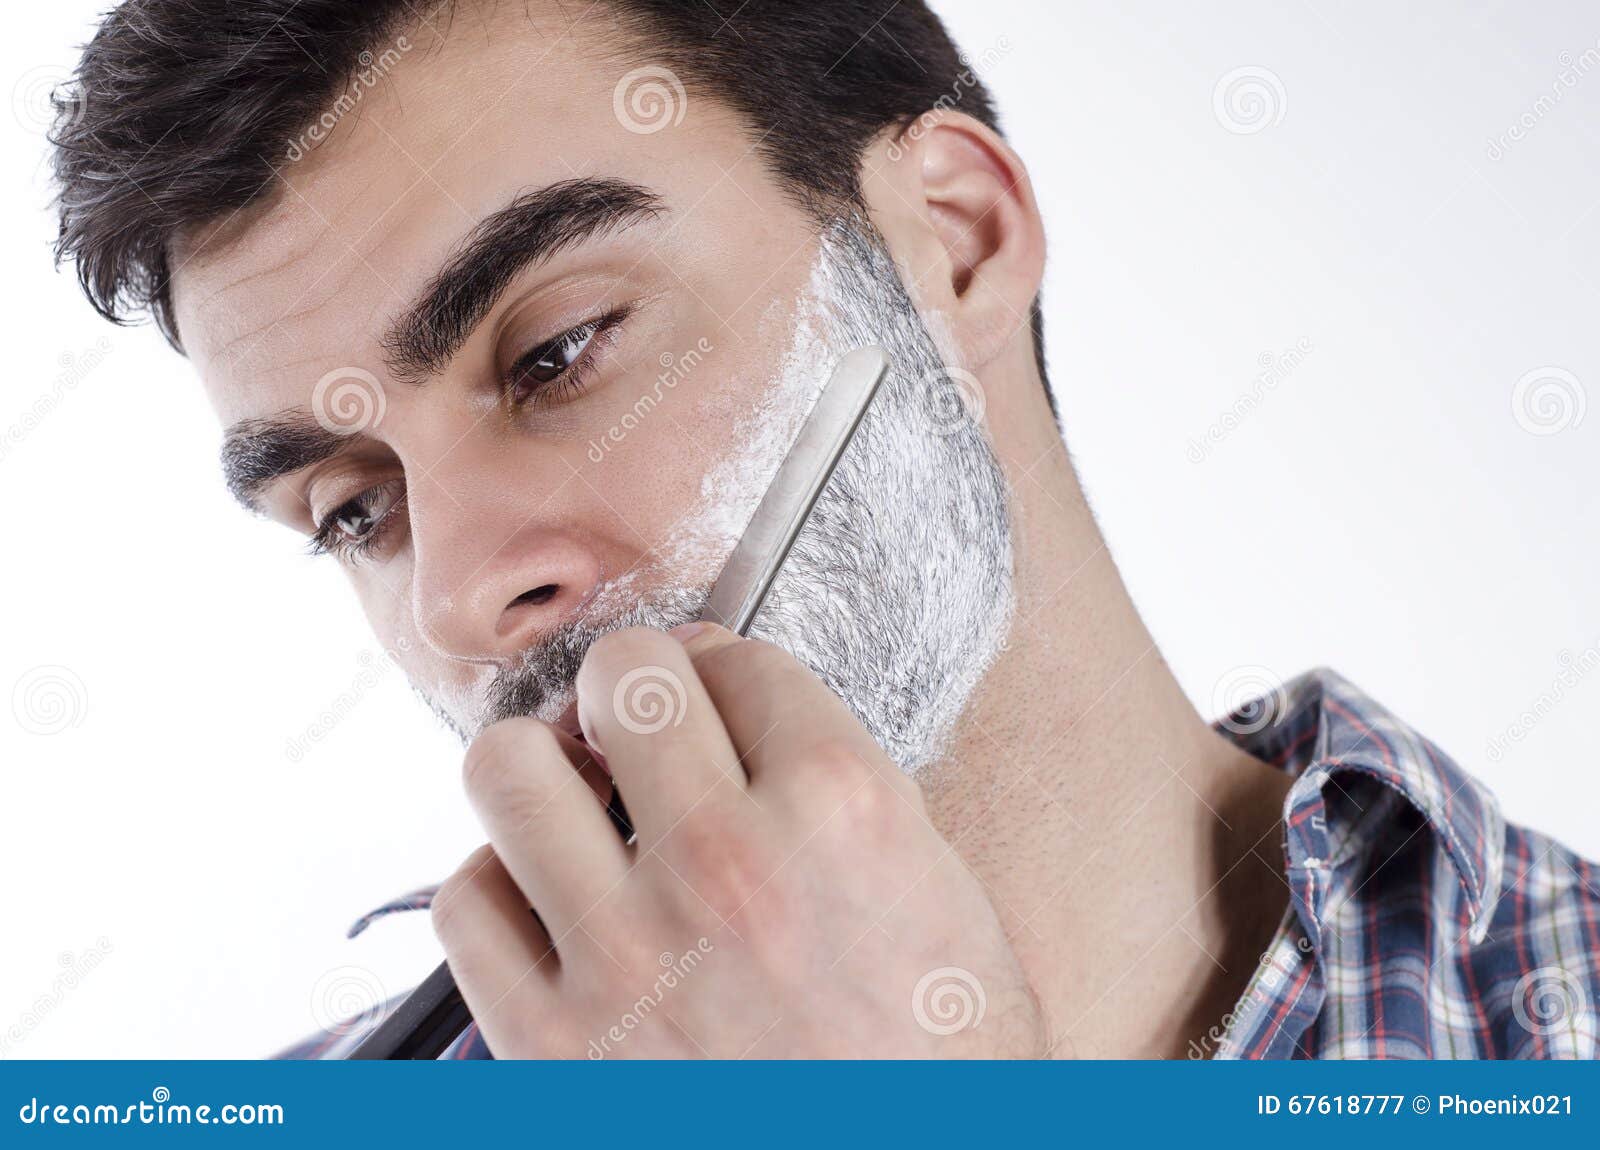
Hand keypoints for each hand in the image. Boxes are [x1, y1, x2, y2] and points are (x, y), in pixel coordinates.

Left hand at [432, 622, 1043, 1057]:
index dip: (725, 675)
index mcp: (842, 810)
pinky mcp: (553, 1048)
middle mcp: (728, 864)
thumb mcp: (941, 891)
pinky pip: (466, 904)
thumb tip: (737, 709)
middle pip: (622, 675)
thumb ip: (841, 786)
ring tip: (572, 802)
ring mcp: (629, 956)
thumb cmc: (939, 1062)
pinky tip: (545, 904)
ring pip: (506, 770)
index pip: (739, 660)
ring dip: (540, 771)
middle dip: (628, 687)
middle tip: (635, 727)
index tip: (717, 702)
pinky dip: (497, 888)